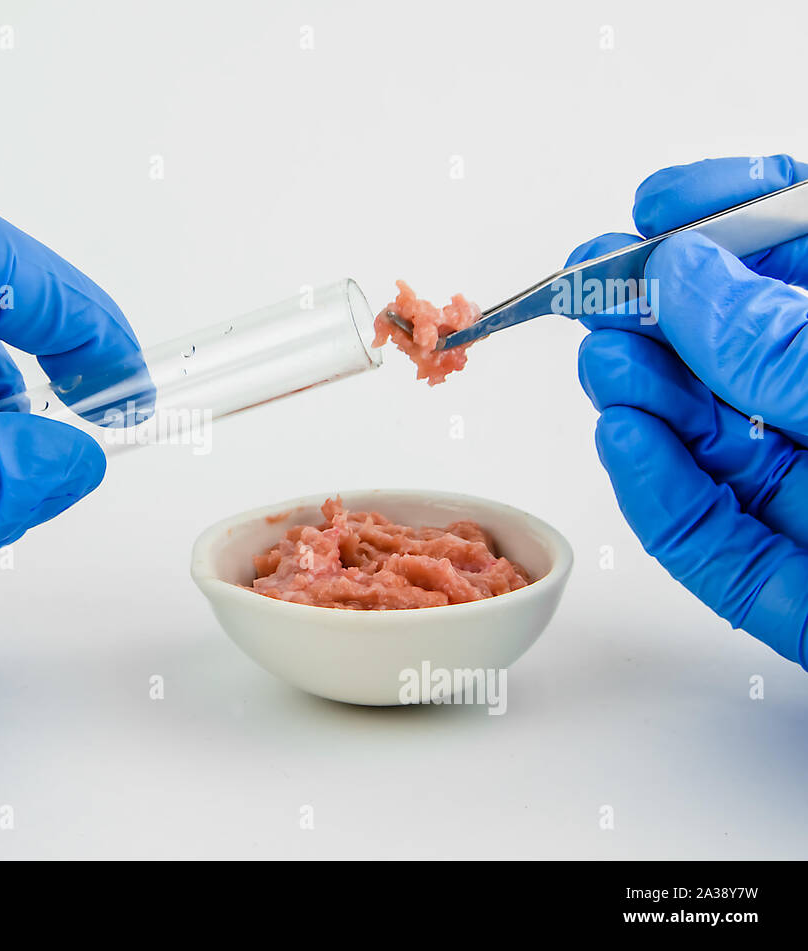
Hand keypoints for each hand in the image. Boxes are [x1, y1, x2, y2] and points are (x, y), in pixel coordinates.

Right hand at [569, 155, 807, 666]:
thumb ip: (793, 347)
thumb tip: (691, 284)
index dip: (738, 217)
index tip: (663, 202)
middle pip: (748, 356)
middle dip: (664, 317)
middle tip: (598, 289)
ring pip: (718, 446)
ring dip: (649, 397)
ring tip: (611, 363)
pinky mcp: (799, 593)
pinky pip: (712, 538)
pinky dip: (657, 489)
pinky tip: (629, 438)